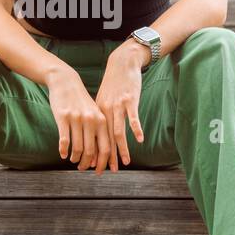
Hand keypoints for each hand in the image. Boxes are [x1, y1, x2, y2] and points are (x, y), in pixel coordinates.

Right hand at [45, 68, 112, 171]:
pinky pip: (64, 140)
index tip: (98, 172)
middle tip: (82, 169)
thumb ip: (97, 131)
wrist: (65, 82)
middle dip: (87, 163)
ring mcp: (77, 119)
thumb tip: (97, 155)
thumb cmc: (80, 101)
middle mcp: (91, 120)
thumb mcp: (93, 113)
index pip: (106, 147)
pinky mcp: (63, 117)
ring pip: (78, 147)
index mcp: (101, 121)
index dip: (103, 162)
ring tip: (73, 160)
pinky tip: (62, 154)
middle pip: (92, 150)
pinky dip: (64, 150)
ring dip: (75, 158)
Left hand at [88, 41, 147, 173]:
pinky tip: (139, 140)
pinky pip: (133, 117)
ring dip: (121, 148)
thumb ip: (102, 116)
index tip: (95, 168)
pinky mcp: (130, 100)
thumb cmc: (114, 84)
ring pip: (118, 131)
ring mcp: (118, 106)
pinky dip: (136, 128)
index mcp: (98, 113)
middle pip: (106, 139)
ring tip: (125, 162)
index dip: (95, 154)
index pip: (96, 138)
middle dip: (106, 157)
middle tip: (107, 172)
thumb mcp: (103, 100)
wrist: (122, 63)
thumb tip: (99, 134)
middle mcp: (106, 111)